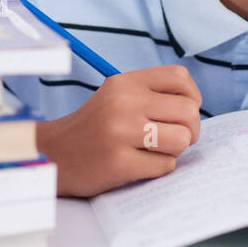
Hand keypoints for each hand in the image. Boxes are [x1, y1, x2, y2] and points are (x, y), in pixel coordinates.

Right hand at [35, 64, 201, 197]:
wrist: (53, 155)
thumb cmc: (93, 127)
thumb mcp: (116, 97)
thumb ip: (150, 95)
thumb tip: (194, 108)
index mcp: (124, 82)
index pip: (179, 78)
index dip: (192, 96)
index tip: (185, 111)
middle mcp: (123, 103)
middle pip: (188, 111)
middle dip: (190, 129)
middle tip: (175, 138)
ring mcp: (120, 133)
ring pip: (182, 139)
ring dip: (175, 150)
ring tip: (156, 151)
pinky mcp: (119, 163)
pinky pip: (165, 166)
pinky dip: (159, 168)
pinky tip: (139, 164)